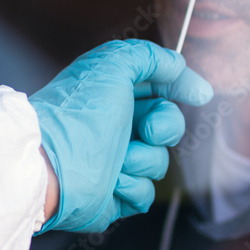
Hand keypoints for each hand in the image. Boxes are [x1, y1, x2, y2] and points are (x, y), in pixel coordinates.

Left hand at [30, 40, 212, 232]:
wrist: (51, 166)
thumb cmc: (77, 115)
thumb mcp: (112, 66)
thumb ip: (148, 56)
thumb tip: (176, 64)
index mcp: (112, 94)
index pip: (157, 87)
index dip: (180, 87)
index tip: (199, 93)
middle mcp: (114, 126)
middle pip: (166, 124)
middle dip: (165, 126)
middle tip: (147, 130)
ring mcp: (114, 161)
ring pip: (159, 161)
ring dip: (144, 159)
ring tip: (117, 160)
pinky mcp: (113, 194)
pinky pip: (145, 193)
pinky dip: (132, 186)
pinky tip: (111, 181)